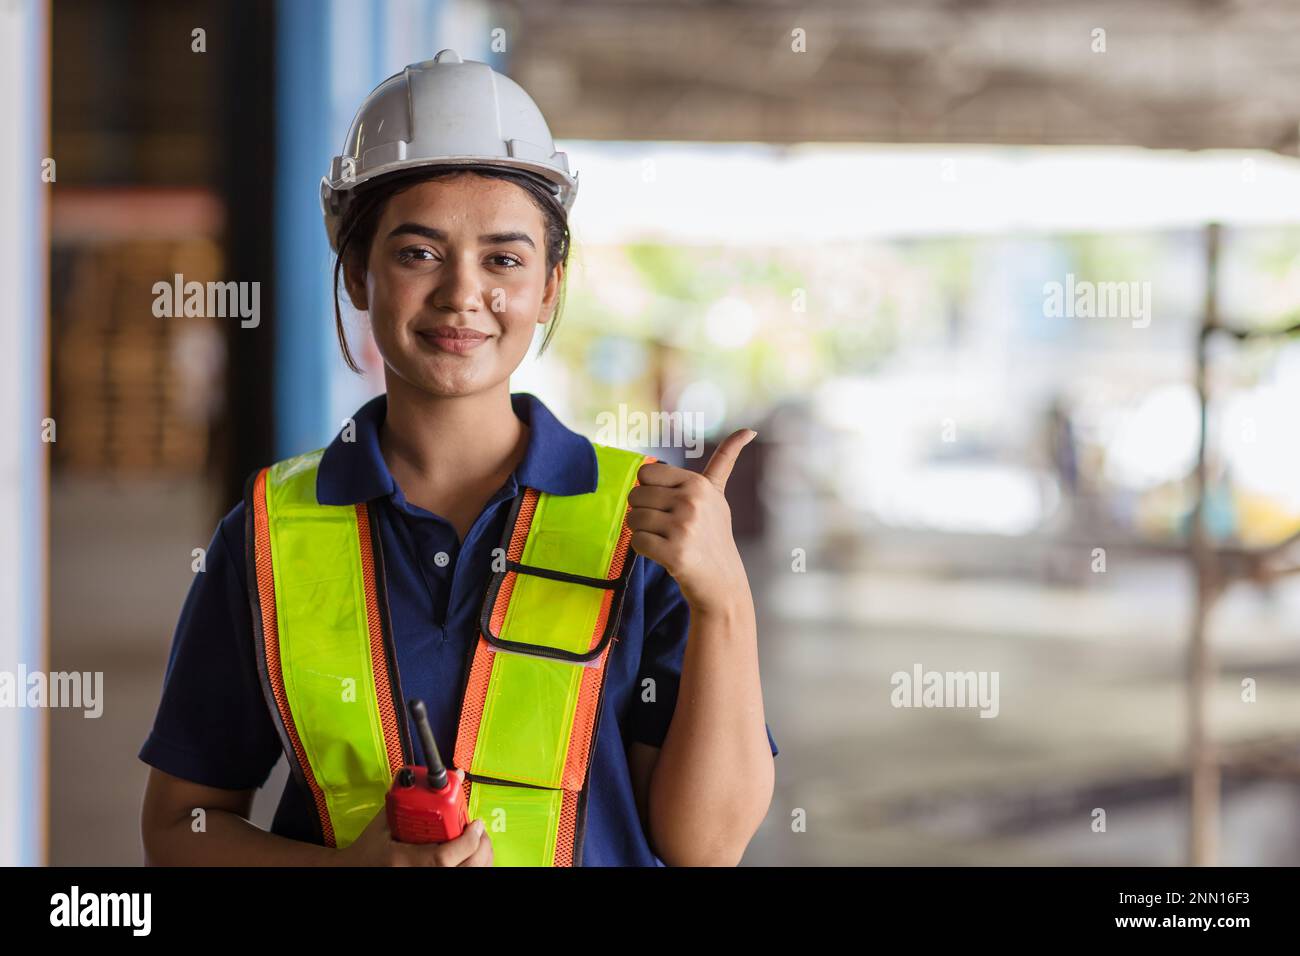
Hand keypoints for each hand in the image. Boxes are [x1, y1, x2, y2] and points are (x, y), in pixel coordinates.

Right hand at [335, 774, 492, 866]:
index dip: (467, 841)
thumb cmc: (367, 850)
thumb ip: (408, 801)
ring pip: (469, 874)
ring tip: (476, 841)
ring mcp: (425, 880)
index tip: (475, 823)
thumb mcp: (383, 824)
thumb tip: (439, 775)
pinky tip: (468, 856)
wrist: (353, 871)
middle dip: (479, 847)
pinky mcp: (431, 883)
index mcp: (404, 861)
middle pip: (465, 868)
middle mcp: (418, 875)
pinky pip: (463, 877)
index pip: (443, 858)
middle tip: (478, 830)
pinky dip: (474, 865)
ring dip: (480, 857)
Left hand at [626, 428, 757, 614]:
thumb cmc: (713, 535)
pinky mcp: (675, 553)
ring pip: (633, 519)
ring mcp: (684, 528)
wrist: (723, 583)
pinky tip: (664, 555)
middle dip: (644, 513)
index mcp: (699, 484)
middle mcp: (692, 502)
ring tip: (667, 541)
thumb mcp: (718, 495)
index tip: (669, 506)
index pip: (646, 473)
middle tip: (667, 528)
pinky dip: (643, 550)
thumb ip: (725, 461)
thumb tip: (749, 430)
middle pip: (636, 495)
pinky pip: (636, 542)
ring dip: (643, 532)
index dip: (650, 491)